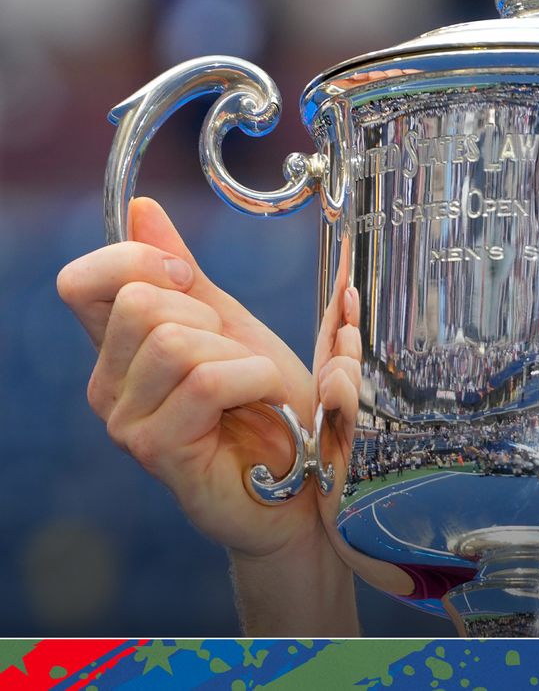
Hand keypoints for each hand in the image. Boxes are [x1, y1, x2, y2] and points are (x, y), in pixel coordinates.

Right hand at [56, 197, 357, 561]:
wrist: (305, 482)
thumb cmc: (268, 408)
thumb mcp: (230, 325)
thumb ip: (184, 273)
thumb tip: (142, 208)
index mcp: (119, 350)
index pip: (81, 282)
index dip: (136, 260)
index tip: (187, 276)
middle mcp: (108, 387)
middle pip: (142, 304)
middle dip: (210, 319)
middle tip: (239, 360)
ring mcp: (125, 423)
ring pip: (174, 342)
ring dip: (239, 356)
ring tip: (253, 388)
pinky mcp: (156, 451)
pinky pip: (205, 381)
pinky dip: (253, 380)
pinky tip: (263, 403)